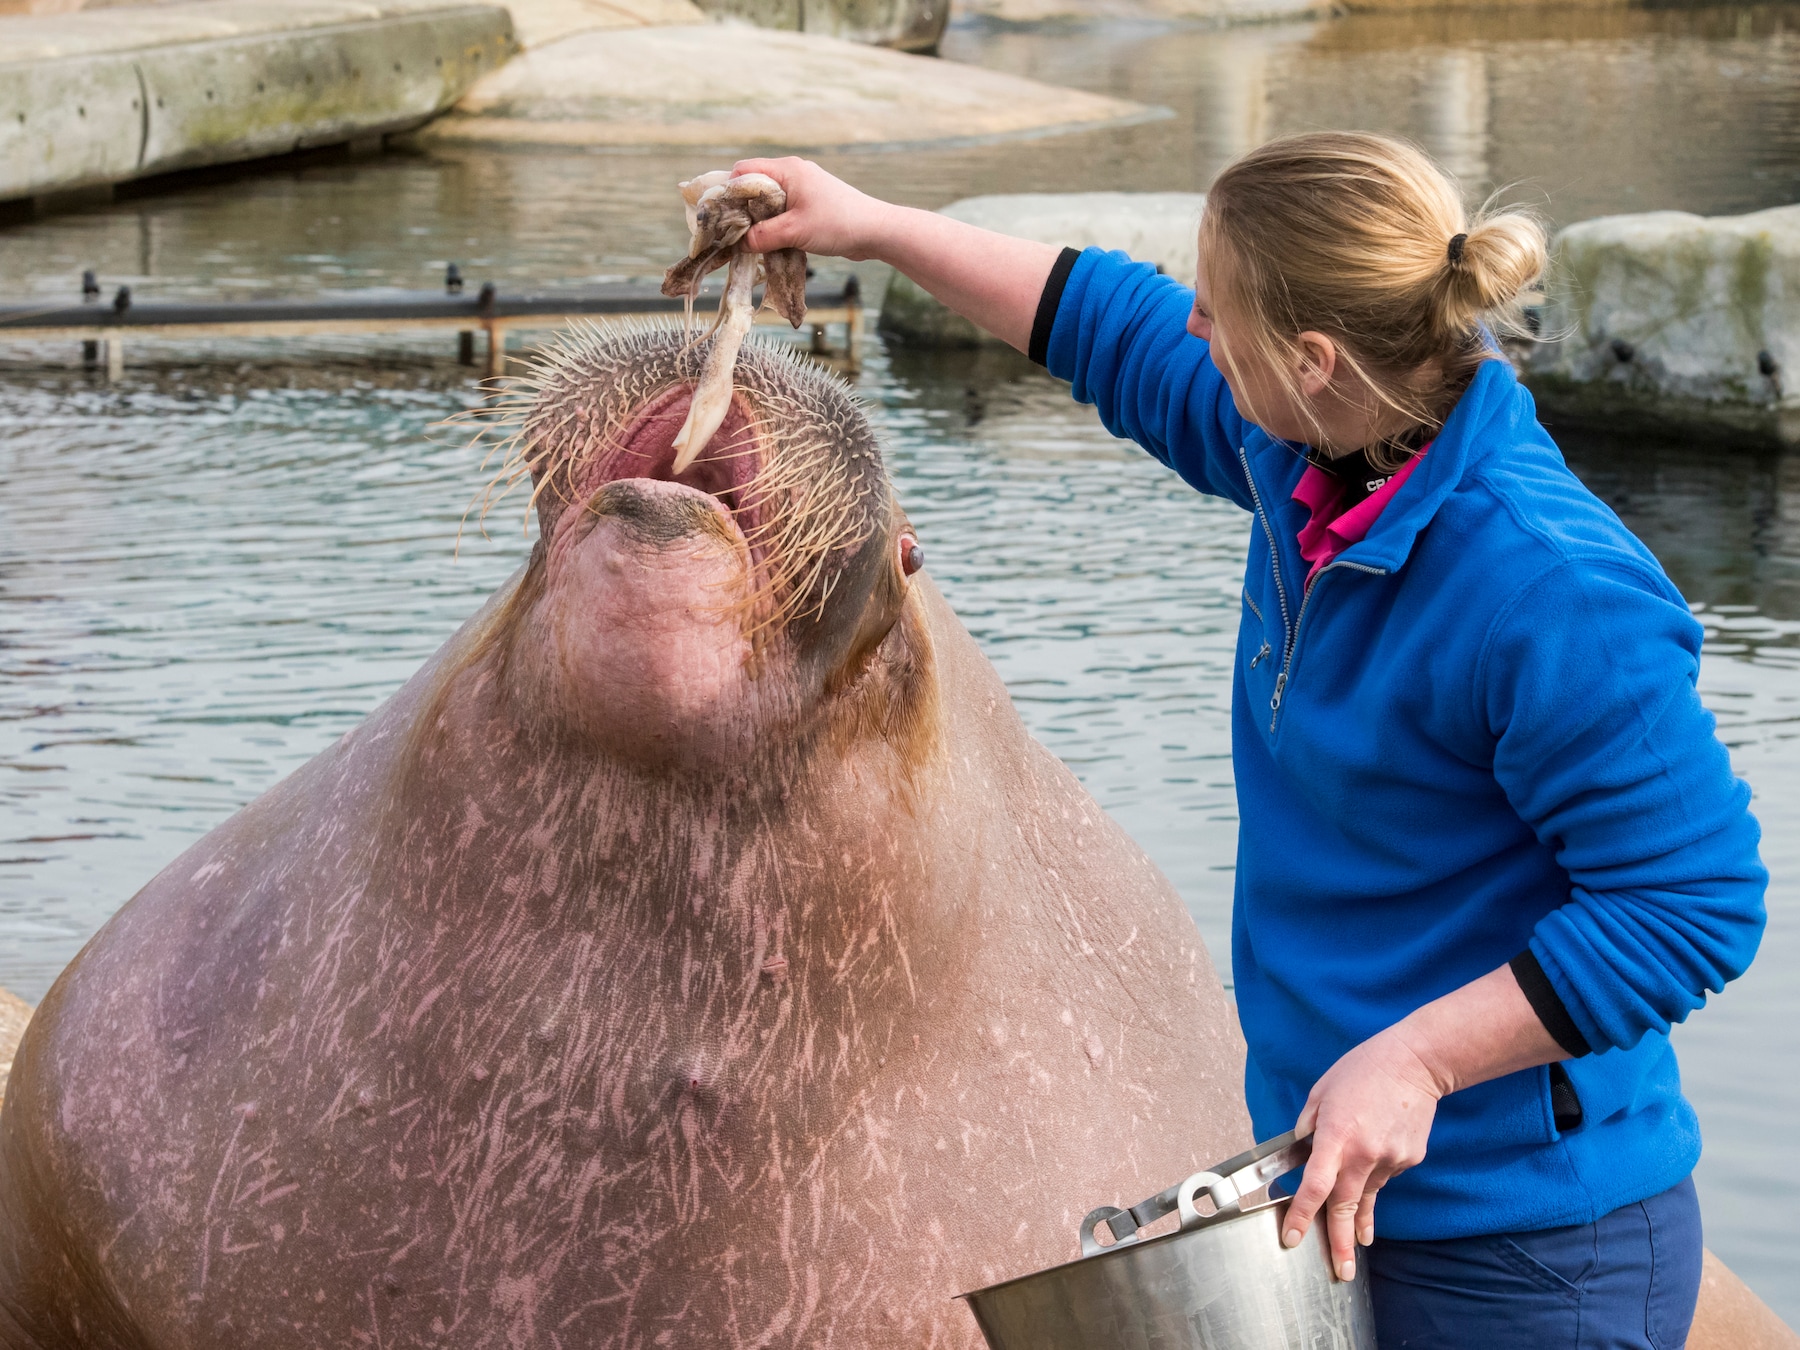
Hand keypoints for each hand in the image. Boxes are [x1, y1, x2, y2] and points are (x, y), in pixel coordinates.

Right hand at [732, 158, 896, 260]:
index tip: (720, 215)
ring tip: (750, 241)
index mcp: (787, 169)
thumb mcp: (794, 231)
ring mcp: (803, 189)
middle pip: (754, 186)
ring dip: (759, 221)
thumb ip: (762, 236)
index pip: (744, 170)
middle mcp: (793, 174)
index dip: (729, 191)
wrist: (876, 231)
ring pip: (768, 202)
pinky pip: (782, 212)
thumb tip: (737, 243)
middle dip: (741, 209)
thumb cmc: (838, 224)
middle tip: (732, 232)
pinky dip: (774, 225)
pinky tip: (770, 243)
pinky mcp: (810, 205)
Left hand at [1282, 1027, 1444, 1282]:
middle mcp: (1363, 1153)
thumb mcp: (1322, 1091)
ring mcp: (1390, 1158)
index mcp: (1336, 1135)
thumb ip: (1308, 1125)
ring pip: (1367, 1195)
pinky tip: (1375, 1159)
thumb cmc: (1363, 1070)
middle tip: (1339, 1272)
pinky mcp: (1408, 1159)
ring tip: (1355, 1244)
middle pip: (1345, 1206)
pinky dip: (1375, 1175)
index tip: (1292, 1237)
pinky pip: (1384, 1175)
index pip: (1315, 1185)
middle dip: (1340, 1243)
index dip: (1302, 1214)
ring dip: (1359, 1219)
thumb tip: (1302, 1151)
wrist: (1416, 1063)